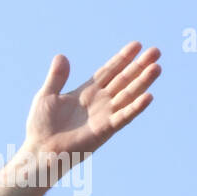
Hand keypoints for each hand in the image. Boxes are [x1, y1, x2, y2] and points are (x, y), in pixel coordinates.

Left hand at [21, 42, 159, 169]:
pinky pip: (123, 117)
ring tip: (156, 67)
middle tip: (155, 51)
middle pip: (123, 80)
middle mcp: (99, 102)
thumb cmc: (41, 126)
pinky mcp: (105, 130)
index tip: (137, 44)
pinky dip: (135, 107)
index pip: (109, 71)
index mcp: (86, 92)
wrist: (40, 150)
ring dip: (143, 82)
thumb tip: (61, 56)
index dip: (122, 58)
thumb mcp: (47, 96)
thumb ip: (57, 77)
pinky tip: (148, 96)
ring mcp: (104, 115)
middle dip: (139, 66)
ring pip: (128, 95)